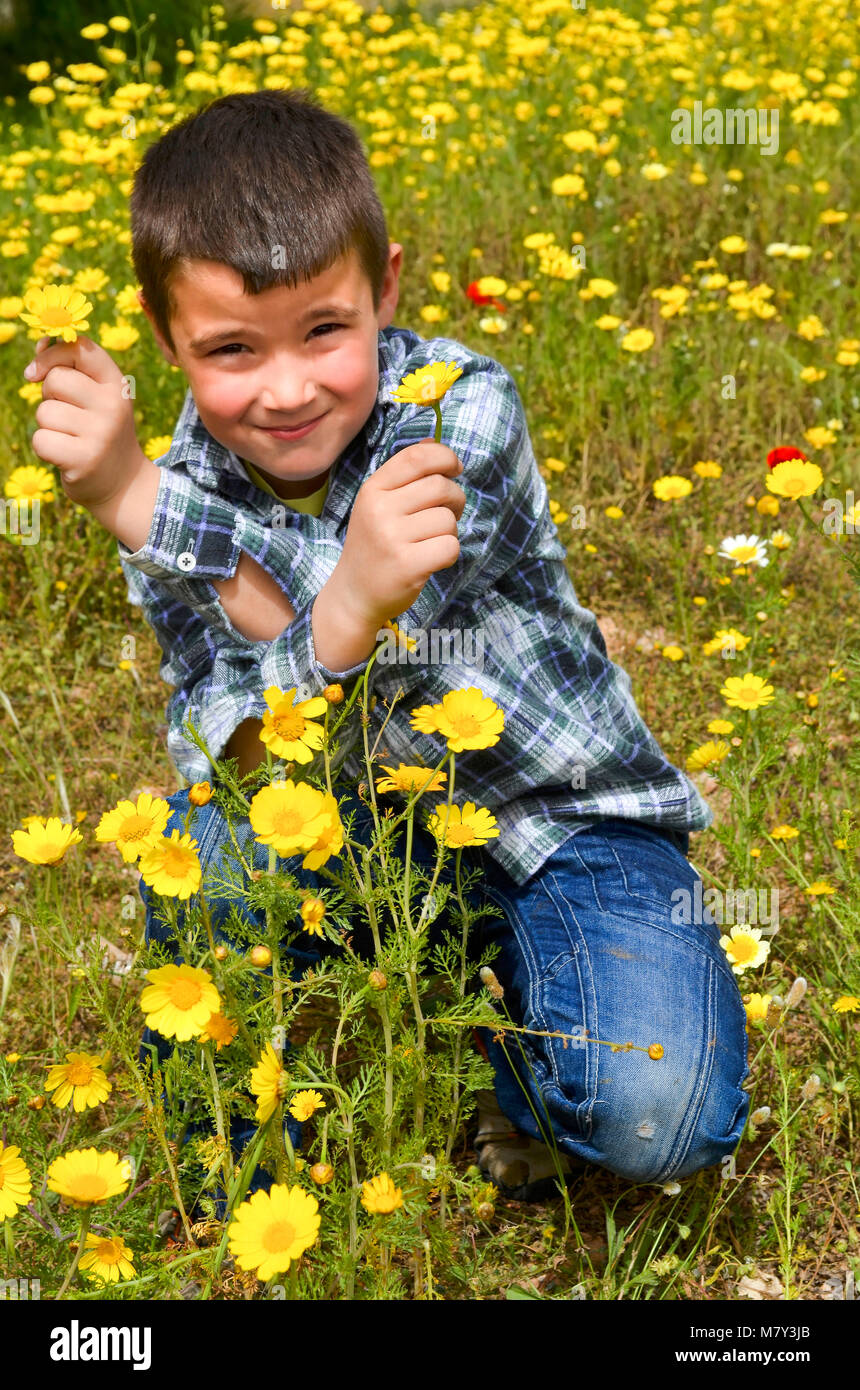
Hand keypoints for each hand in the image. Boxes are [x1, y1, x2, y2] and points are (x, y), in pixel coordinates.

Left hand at [24, 334, 143, 510]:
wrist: (123, 484)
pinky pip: (41, 440)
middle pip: (55, 380)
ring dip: (48, 426)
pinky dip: (45, 449)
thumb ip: (70, 368)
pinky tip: (65, 456)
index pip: (80, 349)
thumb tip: (40, 343)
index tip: (36, 372)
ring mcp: (101, 433)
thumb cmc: (99, 432)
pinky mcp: (84, 459)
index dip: (51, 354)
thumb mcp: (96, 397)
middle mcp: (113, 406)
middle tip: (68, 416)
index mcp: (117, 385)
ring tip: (70, 438)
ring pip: (45, 413)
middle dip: (49, 396)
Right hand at [334, 439, 465, 627]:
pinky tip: (432, 559)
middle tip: (446, 514)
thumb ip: (404, 474)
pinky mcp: (407, 565)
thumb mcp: (378, 504)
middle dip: (455, 499)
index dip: (446, 457)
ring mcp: (392, 538)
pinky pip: (450, 546)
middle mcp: (380, 510)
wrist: (353, 594)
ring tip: (430, 541)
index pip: (418, 456)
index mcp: (373, 489)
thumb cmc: (373, 545)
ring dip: (449, 531)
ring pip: (448, 519)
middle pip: (440, 486)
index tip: (455, 469)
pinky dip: (449, 553)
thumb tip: (433, 441)